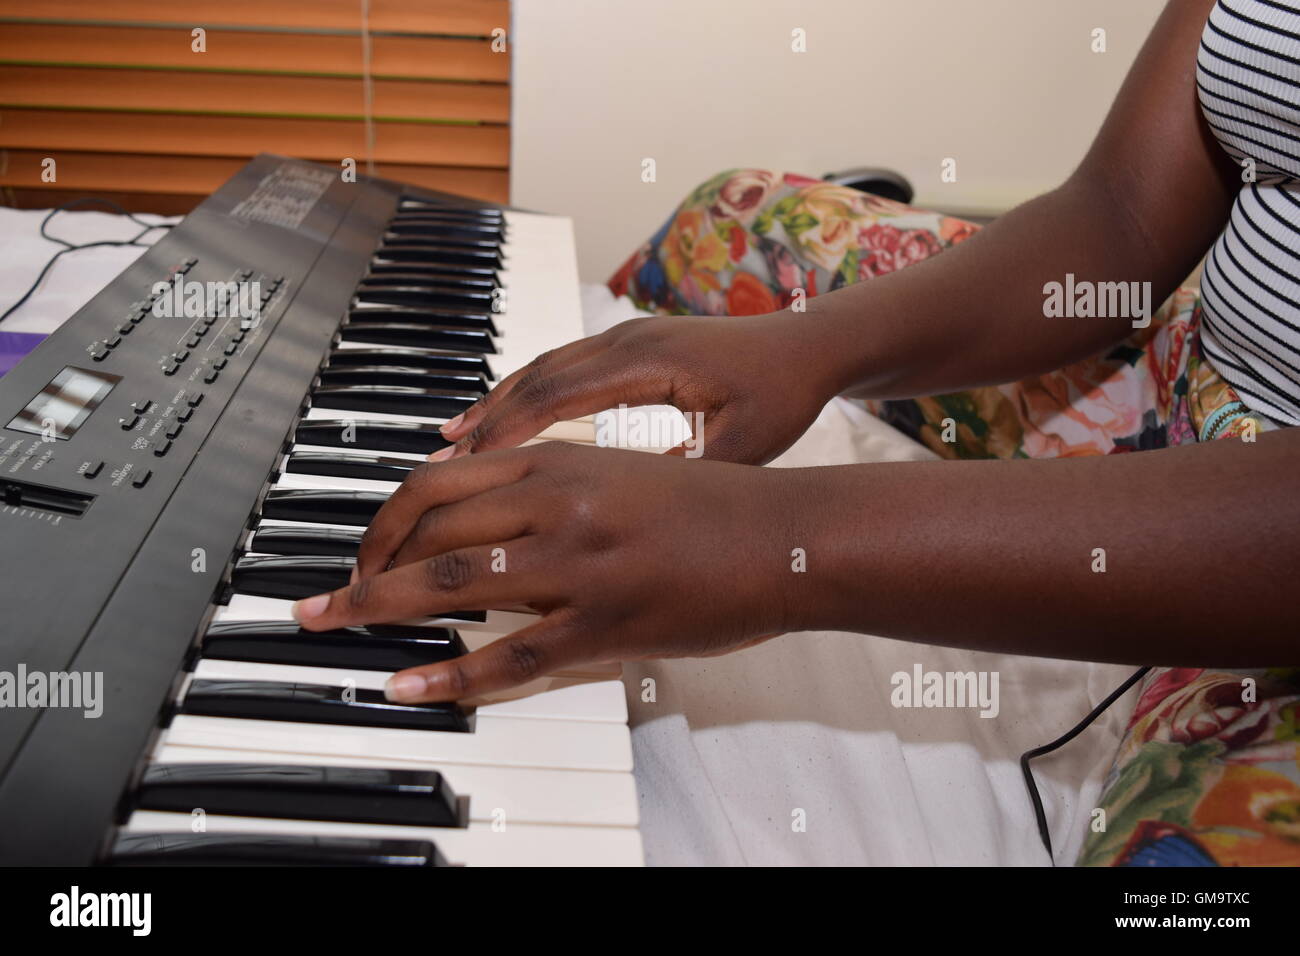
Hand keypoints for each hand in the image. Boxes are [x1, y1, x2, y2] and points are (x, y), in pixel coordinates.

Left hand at [291, 442, 802, 701]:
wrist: (784, 534)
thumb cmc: (704, 504)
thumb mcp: (613, 473)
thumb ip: (543, 484)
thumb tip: (473, 512)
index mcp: (557, 459)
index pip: (435, 481)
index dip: (379, 520)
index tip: (358, 552)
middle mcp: (557, 502)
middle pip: (427, 530)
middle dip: (359, 566)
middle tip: (322, 600)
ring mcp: (580, 565)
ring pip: (453, 584)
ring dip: (378, 608)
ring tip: (333, 628)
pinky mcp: (607, 624)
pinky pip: (512, 656)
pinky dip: (450, 675)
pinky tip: (410, 686)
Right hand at [439, 312, 840, 464]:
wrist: (806, 347)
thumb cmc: (779, 395)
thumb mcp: (739, 445)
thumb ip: (682, 467)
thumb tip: (621, 502)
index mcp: (648, 362)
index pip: (558, 396)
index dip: (506, 433)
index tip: (465, 468)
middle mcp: (625, 340)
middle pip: (534, 379)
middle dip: (482, 424)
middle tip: (435, 467)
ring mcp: (623, 336)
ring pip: (540, 369)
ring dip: (494, 406)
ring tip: (449, 445)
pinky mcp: (627, 343)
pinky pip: (560, 366)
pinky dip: (523, 394)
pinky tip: (502, 419)